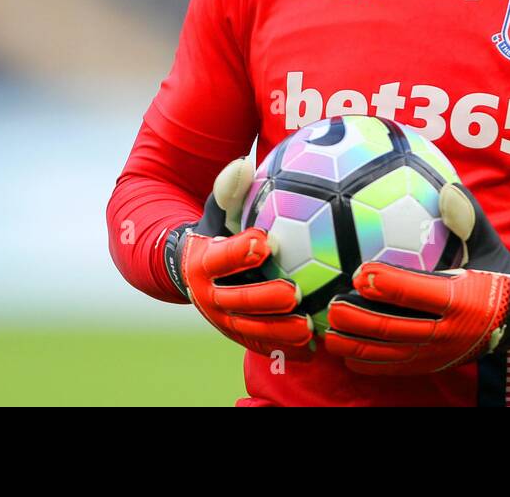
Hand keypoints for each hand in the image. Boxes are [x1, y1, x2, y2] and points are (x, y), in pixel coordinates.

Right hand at [165, 157, 314, 360]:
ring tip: (307, 328)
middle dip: (263, 298)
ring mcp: (222, 320)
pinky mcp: (238, 335)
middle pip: (235, 300)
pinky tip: (312, 346)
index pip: (219, 258)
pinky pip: (260, 344)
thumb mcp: (219, 209)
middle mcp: (208, 295)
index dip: (238, 252)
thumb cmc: (218, 230)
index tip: (263, 242)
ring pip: (249, 329)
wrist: (196, 269)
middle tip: (293, 293)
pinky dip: (283, 348)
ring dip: (278, 330)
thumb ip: (230, 188)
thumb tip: (243, 162)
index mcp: (203, 262)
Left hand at [323, 182, 509, 374]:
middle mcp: (449, 332)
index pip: (419, 294)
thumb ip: (467, 216)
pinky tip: (347, 354)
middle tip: (333, 306)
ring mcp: (440, 354)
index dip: (389, 285)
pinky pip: (396, 369)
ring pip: (390, 354)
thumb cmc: (498, 274)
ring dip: (357, 346)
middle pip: (396, 329)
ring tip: (329, 334)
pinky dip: (369, 364)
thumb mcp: (488, 243)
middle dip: (361, 320)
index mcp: (461, 300)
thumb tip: (446, 186)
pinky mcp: (434, 366)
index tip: (361, 273)